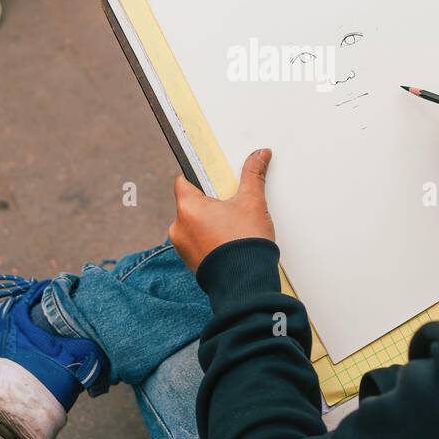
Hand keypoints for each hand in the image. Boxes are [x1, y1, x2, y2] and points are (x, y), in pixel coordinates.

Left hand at [169, 149, 275, 271]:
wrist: (246, 284)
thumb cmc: (245, 244)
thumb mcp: (252, 202)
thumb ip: (253, 175)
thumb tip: (260, 154)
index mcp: (188, 207)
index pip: (184, 181)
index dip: (200, 177)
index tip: (213, 179)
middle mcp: (178, 227)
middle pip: (191, 203)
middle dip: (210, 203)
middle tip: (231, 206)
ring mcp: (182, 247)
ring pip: (194, 224)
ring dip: (209, 222)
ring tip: (232, 227)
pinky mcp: (191, 263)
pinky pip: (197, 243)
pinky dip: (209, 240)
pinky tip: (228, 242)